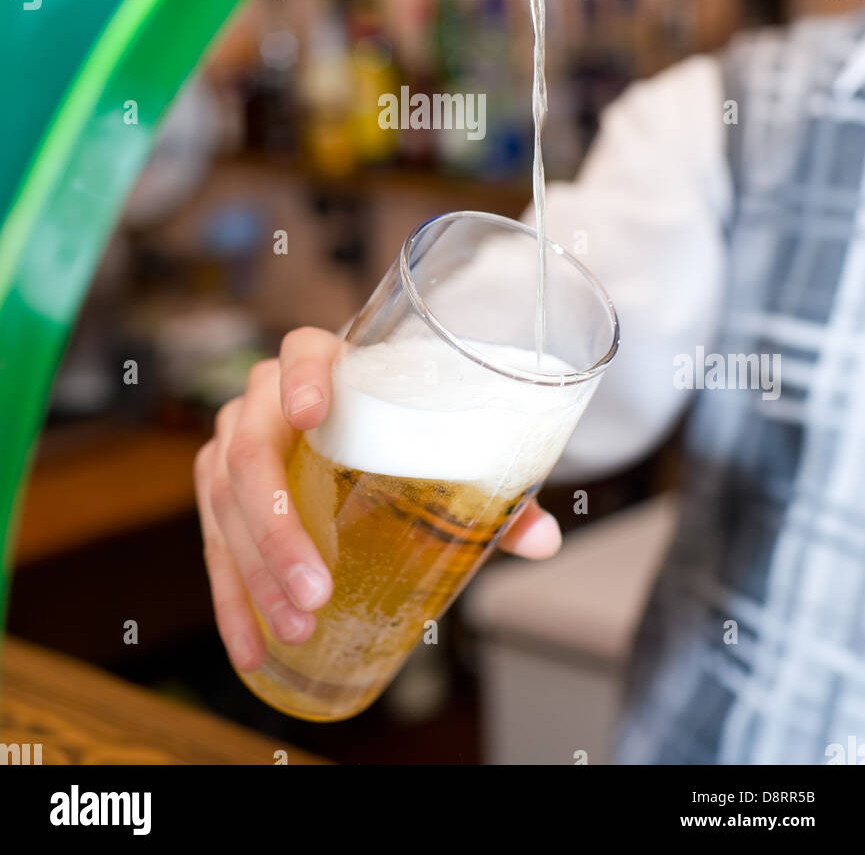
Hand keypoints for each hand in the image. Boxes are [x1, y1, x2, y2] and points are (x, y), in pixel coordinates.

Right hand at [194, 327, 563, 673]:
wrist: (354, 421)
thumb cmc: (400, 428)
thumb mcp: (440, 446)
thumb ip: (492, 488)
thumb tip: (542, 540)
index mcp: (325, 363)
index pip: (303, 352)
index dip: (302, 378)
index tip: (311, 413)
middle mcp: (266, 397)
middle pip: (253, 451)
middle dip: (277, 526)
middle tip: (316, 588)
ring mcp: (234, 441)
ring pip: (225, 504)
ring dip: (256, 573)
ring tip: (297, 626)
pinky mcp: (218, 488)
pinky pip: (214, 544)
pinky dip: (232, 601)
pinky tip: (252, 648)